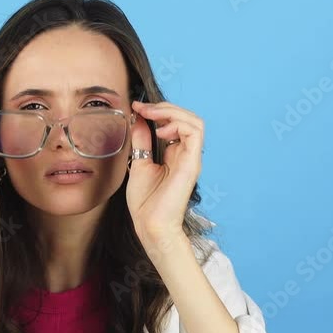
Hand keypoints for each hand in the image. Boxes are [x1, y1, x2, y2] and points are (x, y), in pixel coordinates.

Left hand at [125, 101, 203, 242]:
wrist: (151, 225)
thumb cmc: (146, 202)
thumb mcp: (139, 163)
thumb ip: (142, 141)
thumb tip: (138, 119)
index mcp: (174, 154)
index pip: (176, 122)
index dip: (158, 110)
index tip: (137, 107)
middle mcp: (186, 154)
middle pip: (187, 118)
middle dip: (164, 107)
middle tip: (143, 108)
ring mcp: (191, 158)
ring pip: (195, 121)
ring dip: (172, 112)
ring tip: (152, 116)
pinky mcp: (192, 163)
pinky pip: (195, 133)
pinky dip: (178, 124)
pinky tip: (161, 131)